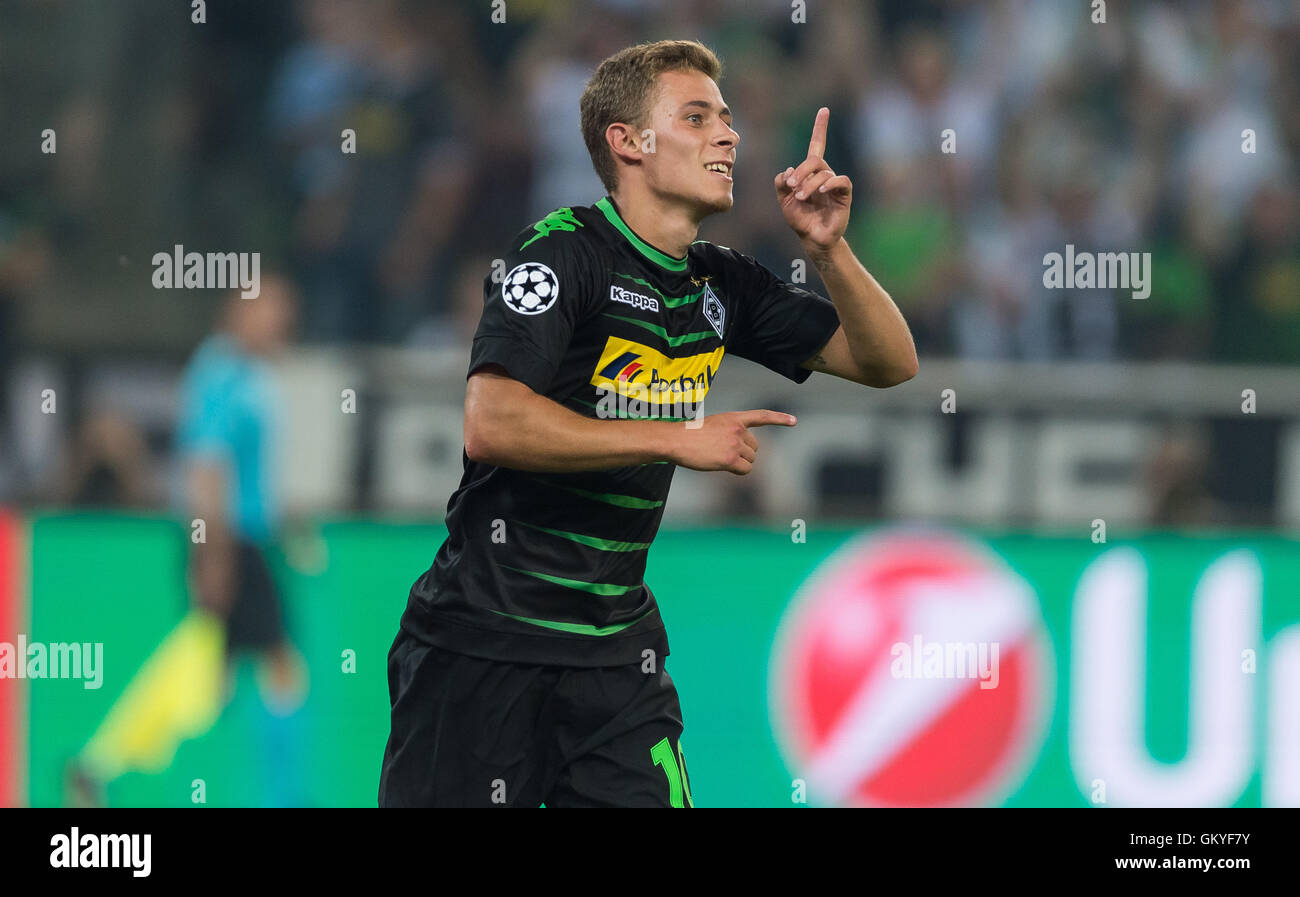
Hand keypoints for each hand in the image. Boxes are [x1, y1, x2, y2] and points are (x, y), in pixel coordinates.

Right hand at [670, 410, 796, 474]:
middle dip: (744, 454)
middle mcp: (738, 429)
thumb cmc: (690, 435)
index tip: (794, 421)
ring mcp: (735, 444)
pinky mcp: (730, 459)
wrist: (676, 440)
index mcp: (734, 418)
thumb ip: (731, 433)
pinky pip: (745, 470)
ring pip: (751, 460)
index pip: (762, 416)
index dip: (780, 419)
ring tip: (718, 457)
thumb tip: (744, 452)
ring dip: (739, 463)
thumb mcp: (714, 425)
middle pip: (755, 448)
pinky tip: (722, 465)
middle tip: (723, 452)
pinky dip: (738, 471)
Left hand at [775, 107, 851, 253]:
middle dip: (801, 170)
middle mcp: (824, 175)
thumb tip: (788, 171)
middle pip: (814, 159)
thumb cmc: (800, 218)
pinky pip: (840, 181)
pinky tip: (821, 192)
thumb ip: (781, 183)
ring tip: (800, 198)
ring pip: (823, 172)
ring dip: (808, 184)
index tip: (824, 110)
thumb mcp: (783, 200)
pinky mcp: (844, 195)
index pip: (816, 145)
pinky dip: (829, 184)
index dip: (820, 128)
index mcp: (811, 173)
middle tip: (792, 186)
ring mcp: (834, 184)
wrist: (812, 238)